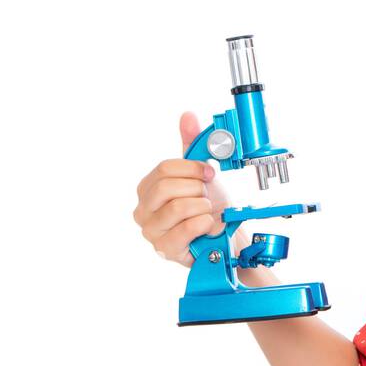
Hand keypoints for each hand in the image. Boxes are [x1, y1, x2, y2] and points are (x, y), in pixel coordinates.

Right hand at [133, 111, 250, 268]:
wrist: (222, 235)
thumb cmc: (206, 205)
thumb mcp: (200, 173)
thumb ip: (192, 144)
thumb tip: (187, 115)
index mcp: (147, 188)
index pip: (165, 169)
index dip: (193, 168)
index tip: (209, 173)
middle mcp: (143, 210)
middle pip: (168, 187)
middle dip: (197, 189)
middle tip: (208, 195)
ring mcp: (151, 231)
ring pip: (178, 208)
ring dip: (202, 207)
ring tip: (208, 211)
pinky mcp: (165, 249)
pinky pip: (185, 229)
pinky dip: (204, 224)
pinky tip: (208, 224)